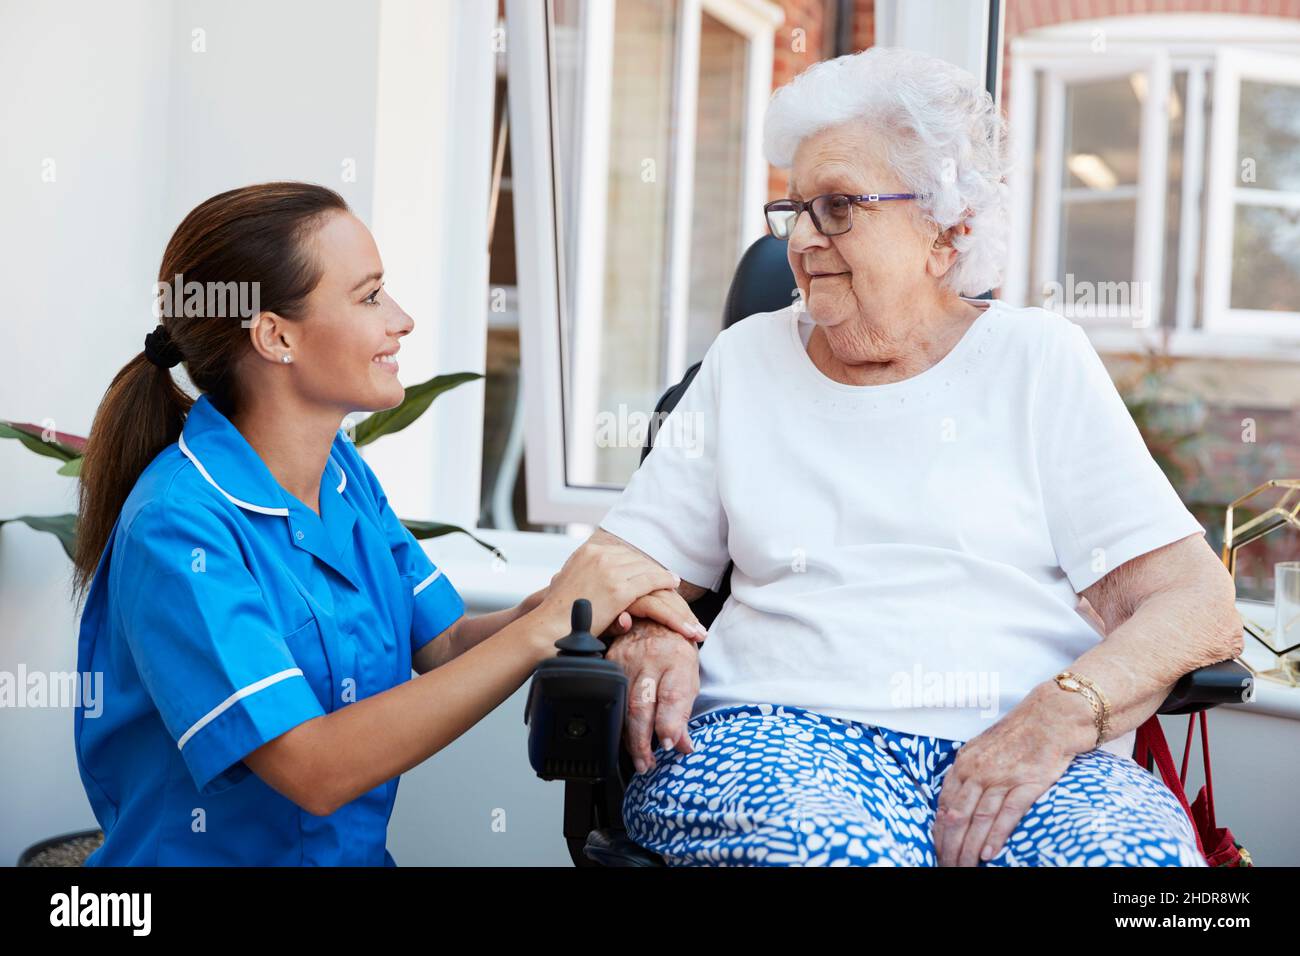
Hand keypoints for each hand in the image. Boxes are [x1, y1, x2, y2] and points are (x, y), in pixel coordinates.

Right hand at [538, 540, 699, 639]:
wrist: (549, 627)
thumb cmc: (557, 612)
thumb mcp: (567, 581)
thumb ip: (584, 573)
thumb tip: (587, 575)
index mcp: (587, 552)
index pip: (622, 553)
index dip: (637, 563)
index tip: (648, 569)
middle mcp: (599, 556)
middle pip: (636, 559)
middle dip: (651, 569)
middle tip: (666, 577)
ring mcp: (609, 571)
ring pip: (646, 568)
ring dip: (662, 576)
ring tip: (674, 582)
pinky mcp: (619, 589)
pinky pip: (650, 580)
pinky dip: (664, 581)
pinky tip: (673, 583)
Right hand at [606, 618, 700, 773]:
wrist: (653, 620)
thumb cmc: (676, 652)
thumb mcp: (689, 678)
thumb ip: (684, 713)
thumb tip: (682, 745)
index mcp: (677, 659)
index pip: (671, 696)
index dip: (669, 724)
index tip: (669, 745)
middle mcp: (650, 658)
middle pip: (641, 705)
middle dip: (642, 741)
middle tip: (646, 763)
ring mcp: (627, 659)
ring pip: (622, 705)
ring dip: (628, 737)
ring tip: (638, 757)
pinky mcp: (610, 662)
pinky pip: (610, 697)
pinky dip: (617, 722)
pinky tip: (623, 737)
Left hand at [933, 683, 1089, 865]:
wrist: (1050, 717)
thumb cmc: (1017, 734)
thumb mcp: (981, 749)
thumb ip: (966, 774)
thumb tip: (952, 804)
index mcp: (963, 763)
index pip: (944, 804)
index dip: (939, 831)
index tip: (937, 849)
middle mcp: (978, 771)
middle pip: (957, 816)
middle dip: (950, 846)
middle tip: (947, 865)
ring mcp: (1002, 778)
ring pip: (979, 819)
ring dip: (969, 848)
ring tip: (964, 867)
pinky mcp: (1027, 784)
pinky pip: (1006, 814)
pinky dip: (995, 836)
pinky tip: (988, 854)